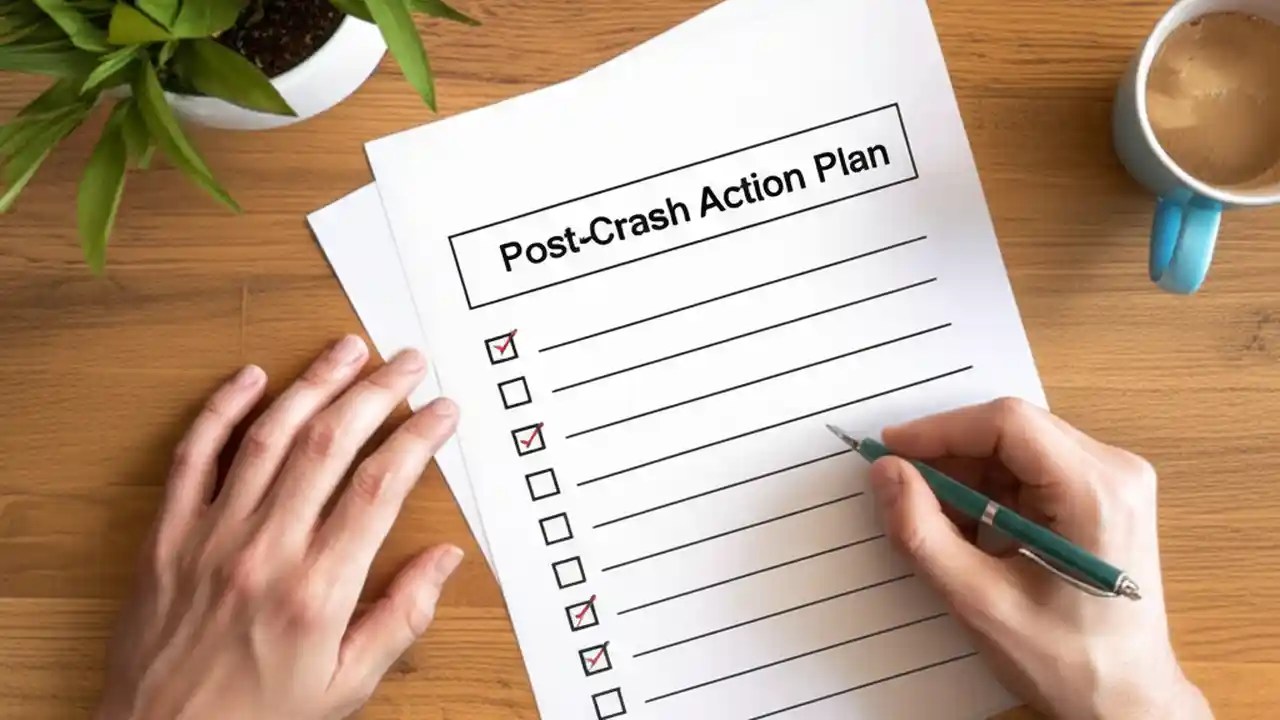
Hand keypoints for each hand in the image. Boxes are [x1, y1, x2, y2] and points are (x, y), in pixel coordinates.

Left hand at [96, 336, 461, 719]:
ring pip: (268, 437)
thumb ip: (401, 618)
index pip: (379, 488)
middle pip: (330, 445)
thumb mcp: (347, 685)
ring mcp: (212, 536)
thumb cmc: (257, 718)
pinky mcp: (169, 535)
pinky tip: (251, 378)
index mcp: (317, 590)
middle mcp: (265, 551)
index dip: (416, 439)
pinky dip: (220, 410)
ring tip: (346, 350)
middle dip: (375, 393)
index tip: (440, 414)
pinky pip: (194, 456)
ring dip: (312, 384)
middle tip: (406, 363)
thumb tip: (444, 561)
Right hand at [867, 398, 1211, 719]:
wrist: (1129, 700)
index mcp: (1097, 492)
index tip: (889, 450)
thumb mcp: (980, 602)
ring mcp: (1114, 481)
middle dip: (950, 454)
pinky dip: (990, 491)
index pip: (1008, 424)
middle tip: (902, 488)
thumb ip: (923, 533)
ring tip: (939, 524)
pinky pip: (1032, 470)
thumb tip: (885, 473)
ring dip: (968, 476)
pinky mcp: (1103, 495)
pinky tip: (970, 531)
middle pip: (1013, 430)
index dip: (940, 430)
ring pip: (1018, 447)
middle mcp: (1115, 472)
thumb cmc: (1067, 662)